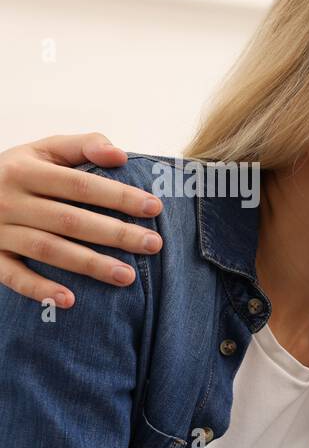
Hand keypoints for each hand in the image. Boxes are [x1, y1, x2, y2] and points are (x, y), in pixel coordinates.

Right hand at [0, 132, 163, 305]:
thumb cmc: (19, 171)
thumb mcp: (43, 150)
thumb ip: (82, 146)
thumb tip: (120, 155)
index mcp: (25, 171)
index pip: (79, 185)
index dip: (118, 196)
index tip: (155, 207)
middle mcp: (9, 201)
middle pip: (70, 220)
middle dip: (115, 233)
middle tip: (154, 244)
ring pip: (48, 250)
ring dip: (89, 265)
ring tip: (127, 276)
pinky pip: (14, 277)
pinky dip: (40, 290)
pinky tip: (70, 301)